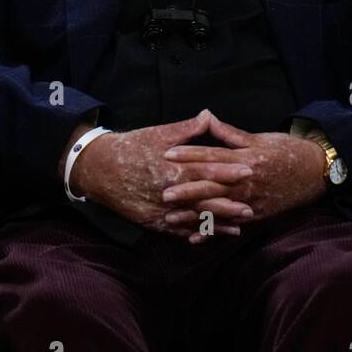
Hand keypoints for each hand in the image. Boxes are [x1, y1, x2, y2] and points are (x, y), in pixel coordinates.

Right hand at [69, 110, 253, 240]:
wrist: (99, 169)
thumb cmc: (131, 147)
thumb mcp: (158, 134)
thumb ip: (187, 129)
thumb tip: (208, 115)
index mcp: (173, 167)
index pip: (206, 169)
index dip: (229, 170)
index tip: (249, 170)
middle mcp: (169, 191)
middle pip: (204, 199)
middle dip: (229, 204)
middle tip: (252, 206)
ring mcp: (161, 209)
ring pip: (194, 218)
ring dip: (217, 223)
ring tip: (239, 226)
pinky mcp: (153, 221)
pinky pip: (178, 230)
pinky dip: (196, 233)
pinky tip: (212, 235)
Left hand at [160, 112, 327, 236]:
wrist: (315, 172)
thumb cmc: (286, 150)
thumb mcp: (259, 138)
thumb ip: (229, 133)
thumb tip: (206, 117)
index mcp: (246, 159)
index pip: (213, 156)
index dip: (189, 154)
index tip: (167, 154)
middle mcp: (246, 182)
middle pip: (212, 186)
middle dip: (186, 190)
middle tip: (163, 193)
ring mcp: (251, 201)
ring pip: (217, 209)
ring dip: (193, 214)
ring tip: (170, 218)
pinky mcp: (256, 215)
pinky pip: (230, 225)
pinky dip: (213, 232)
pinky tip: (194, 238)